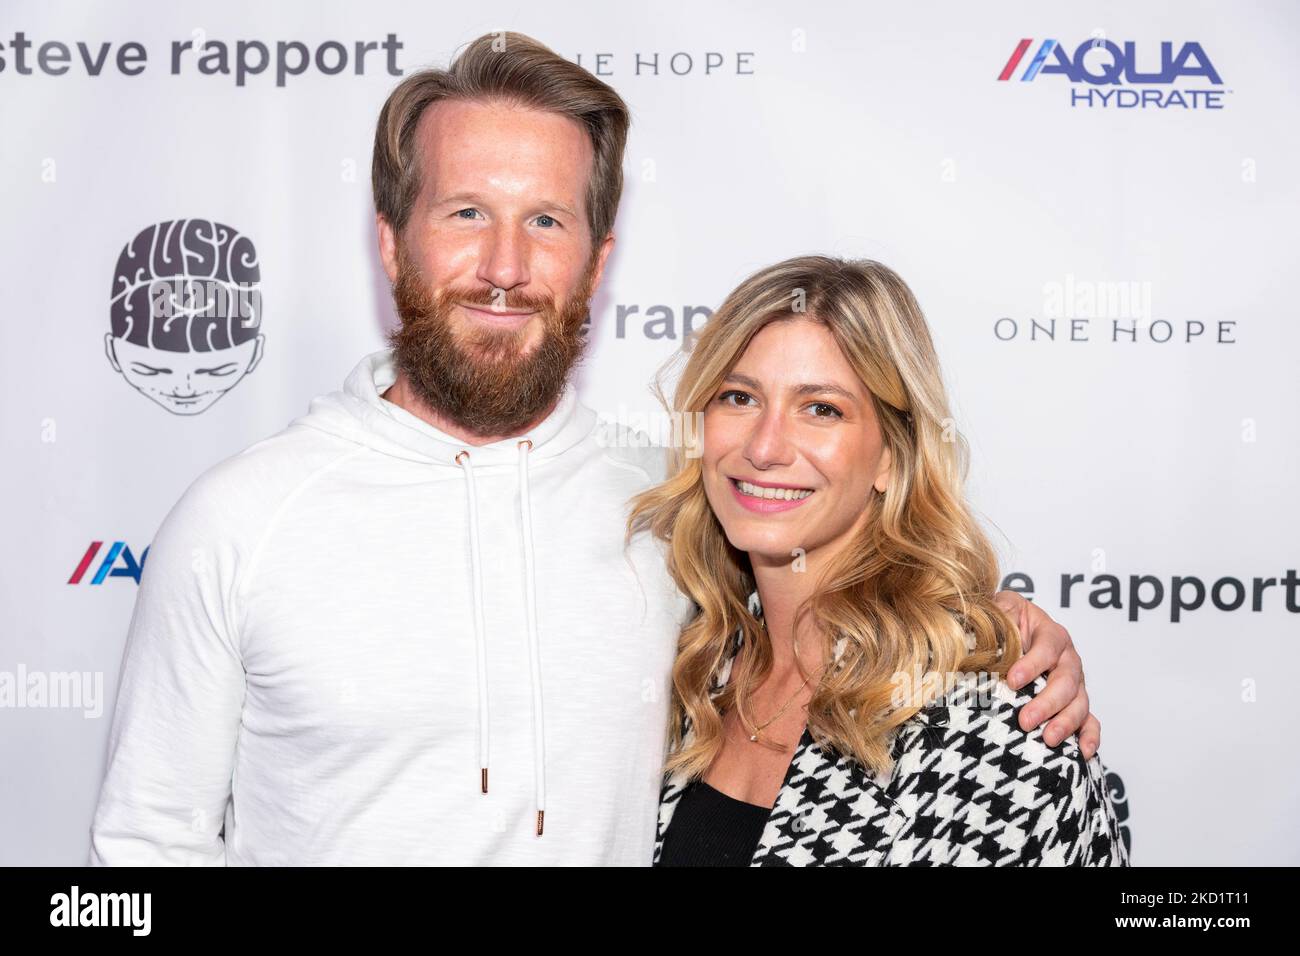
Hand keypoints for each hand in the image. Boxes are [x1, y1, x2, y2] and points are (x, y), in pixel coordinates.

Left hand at [991, 591, 1100, 758]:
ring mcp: (1074, 684)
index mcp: (1051, 634)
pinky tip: (1082, 752)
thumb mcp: (1001, 608)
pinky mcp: (1074, 703)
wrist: (1013, 626)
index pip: (1047, 648)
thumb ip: (998, 613)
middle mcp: (1067, 659)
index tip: (1012, 680)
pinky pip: (1089, 721)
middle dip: (1047, 703)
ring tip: (1048, 739)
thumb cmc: (1006, 620)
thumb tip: (980, 626)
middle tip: (1025, 720)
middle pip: (1066, 682)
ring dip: (1066, 722)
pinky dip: (1089, 737)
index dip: (1032, 665)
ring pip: (1079, 703)